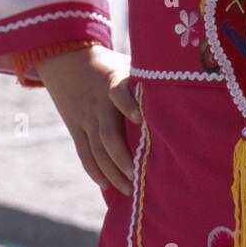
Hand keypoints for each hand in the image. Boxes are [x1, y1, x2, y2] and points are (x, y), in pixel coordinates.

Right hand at [33, 45, 141, 195]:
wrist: (66, 57)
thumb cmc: (109, 63)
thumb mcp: (126, 62)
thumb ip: (145, 77)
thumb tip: (179, 87)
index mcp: (114, 82)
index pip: (119, 93)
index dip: (129, 105)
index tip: (141, 120)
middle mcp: (98, 103)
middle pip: (108, 134)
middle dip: (123, 158)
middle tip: (140, 176)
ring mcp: (85, 117)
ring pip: (96, 150)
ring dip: (112, 171)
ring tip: (129, 188)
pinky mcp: (75, 127)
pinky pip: (84, 152)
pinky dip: (94, 170)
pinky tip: (106, 184)